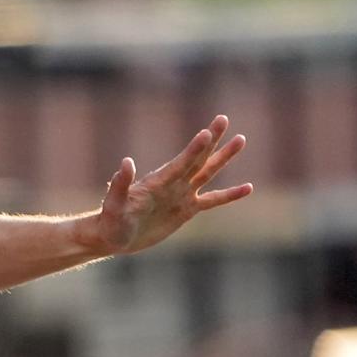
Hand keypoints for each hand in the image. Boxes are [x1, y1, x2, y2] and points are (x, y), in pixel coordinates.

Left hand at [85, 115, 253, 255]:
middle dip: (211, 140)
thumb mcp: (113, 205)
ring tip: (240, 139)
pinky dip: (229, 195)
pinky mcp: (186, 211)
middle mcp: (172, 184)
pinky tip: (248, 188)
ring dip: (223, 157)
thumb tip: (126, 161)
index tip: (207, 132)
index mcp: (157, 182)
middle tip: (223, 118)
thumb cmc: (109, 221)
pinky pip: (213, 201)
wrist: (112, 237)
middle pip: (197, 159)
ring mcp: (181, 195)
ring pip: (207, 173)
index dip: (194, 149)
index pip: (181, 163)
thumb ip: (120, 185)